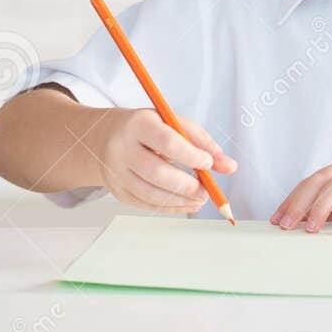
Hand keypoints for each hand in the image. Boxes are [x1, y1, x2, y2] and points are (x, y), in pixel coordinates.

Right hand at [90, 108, 237, 215]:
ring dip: (180, 200)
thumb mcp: (171, 123)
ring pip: (150, 193)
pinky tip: (186, 204)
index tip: (208, 163)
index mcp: (138, 124)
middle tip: (207, 191)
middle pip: (156, 172)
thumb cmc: (144, 128)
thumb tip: (229, 166)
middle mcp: (122, 148)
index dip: (190, 155)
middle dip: (186, 185)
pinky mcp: (116, 190)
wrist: (101, 137)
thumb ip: (201, 142)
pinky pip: (145, 204)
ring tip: (200, 199)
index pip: (166, 141)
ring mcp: (116, 172)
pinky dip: (170, 208)